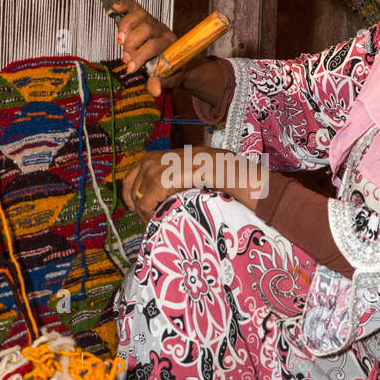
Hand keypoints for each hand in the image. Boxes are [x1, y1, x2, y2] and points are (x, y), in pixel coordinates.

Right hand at [113, 3, 181, 99]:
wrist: (178, 59)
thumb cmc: (172, 70)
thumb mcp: (170, 80)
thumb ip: (161, 83)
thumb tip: (154, 89)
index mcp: (170, 45)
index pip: (154, 45)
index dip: (140, 56)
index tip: (130, 68)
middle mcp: (163, 31)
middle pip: (146, 29)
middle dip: (132, 44)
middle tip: (126, 58)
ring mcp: (154, 23)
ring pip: (140, 16)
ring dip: (126, 27)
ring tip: (119, 41)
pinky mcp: (146, 18)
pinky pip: (136, 8)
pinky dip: (125, 7)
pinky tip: (115, 7)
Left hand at [122, 146, 264, 224]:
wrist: (249, 181)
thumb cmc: (231, 184)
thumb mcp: (198, 181)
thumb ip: (179, 185)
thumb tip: (158, 204)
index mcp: (169, 154)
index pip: (135, 173)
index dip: (134, 195)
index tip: (143, 213)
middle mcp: (163, 155)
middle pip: (130, 183)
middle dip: (136, 205)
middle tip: (150, 222)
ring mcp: (166, 163)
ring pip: (138, 192)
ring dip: (144, 212)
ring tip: (157, 224)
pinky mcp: (170, 175)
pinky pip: (148, 197)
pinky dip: (150, 212)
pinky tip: (161, 220)